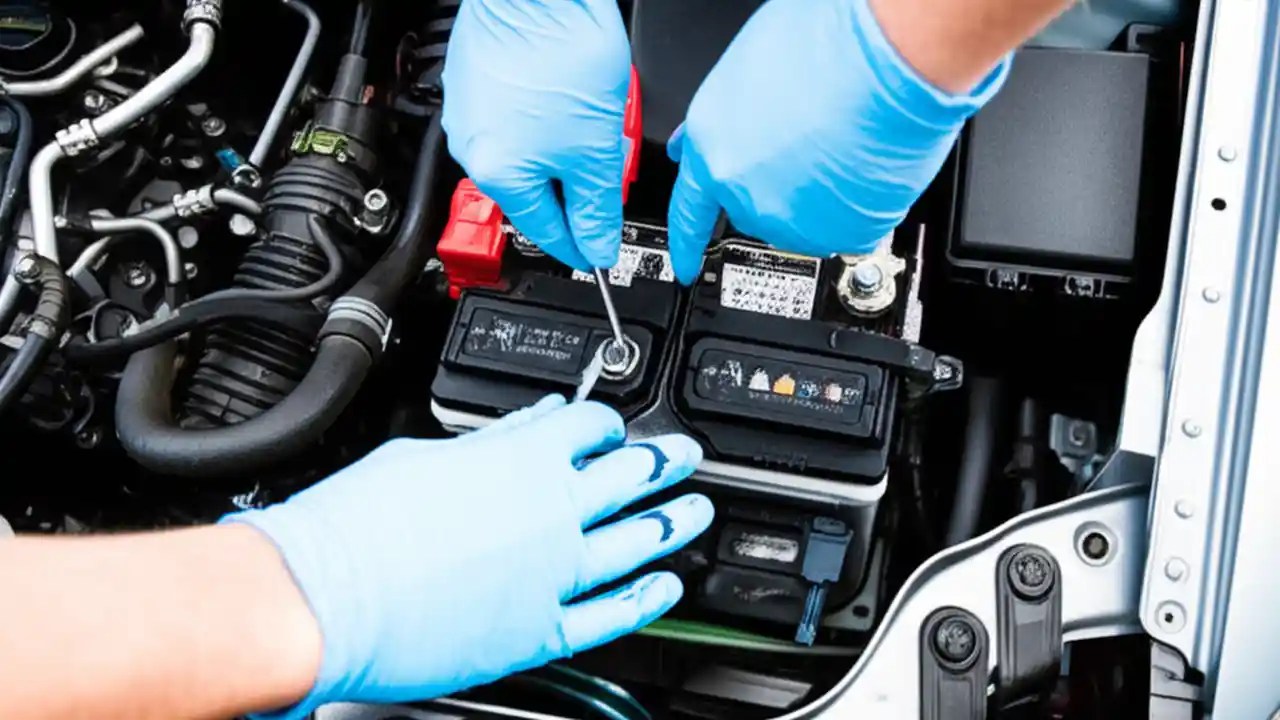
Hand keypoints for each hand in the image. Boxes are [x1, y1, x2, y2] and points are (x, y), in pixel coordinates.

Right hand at [221, 395, 711, 718]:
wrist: (324, 598)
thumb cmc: (357, 524)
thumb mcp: (425, 456)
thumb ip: (492, 441)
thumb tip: (530, 423)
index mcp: (521, 457)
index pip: (588, 425)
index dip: (606, 421)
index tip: (610, 426)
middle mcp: (551, 511)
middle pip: (628, 475)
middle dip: (662, 460)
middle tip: (684, 455)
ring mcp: (553, 573)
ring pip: (636, 540)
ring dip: (673, 521)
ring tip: (697, 510)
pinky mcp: (539, 630)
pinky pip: (610, 614)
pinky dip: (645, 598)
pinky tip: (667, 585)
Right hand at [442, 0, 629, 270]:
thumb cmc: (560, 52)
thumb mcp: (597, 149)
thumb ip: (597, 207)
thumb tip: (598, 246)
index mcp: (498, 174)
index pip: (546, 231)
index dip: (581, 246)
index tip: (596, 256)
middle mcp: (473, 147)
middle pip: (535, 191)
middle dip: (575, 190)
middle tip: (605, 183)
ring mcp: (471, 110)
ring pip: (528, 152)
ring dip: (563, 152)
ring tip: (593, 129)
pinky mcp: (477, 79)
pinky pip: (517, 119)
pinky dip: (547, 120)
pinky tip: (570, 102)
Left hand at [665, 0, 1011, 283]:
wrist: (887, 56)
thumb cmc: (828, 44)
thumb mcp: (751, 69)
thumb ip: (731, 117)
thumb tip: (728, 130)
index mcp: (710, 146)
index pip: (687, 211)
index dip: (685, 243)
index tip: (686, 267)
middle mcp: (743, 192)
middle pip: (754, 207)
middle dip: (777, 184)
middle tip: (808, 145)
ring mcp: (791, 220)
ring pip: (801, 218)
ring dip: (819, 193)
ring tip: (841, 144)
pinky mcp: (840, 236)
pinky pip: (846, 227)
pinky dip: (857, 204)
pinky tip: (863, 163)